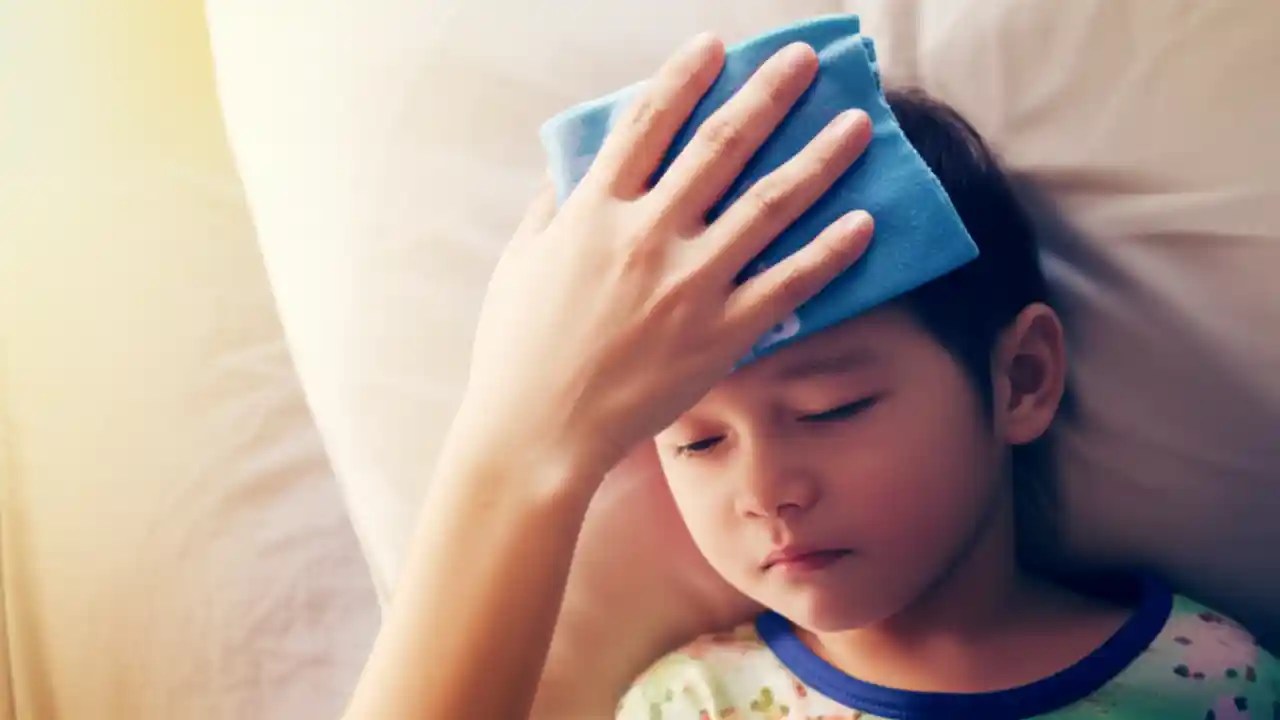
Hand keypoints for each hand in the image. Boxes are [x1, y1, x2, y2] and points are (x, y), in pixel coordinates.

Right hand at [459, 32, 874, 486]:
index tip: (716, 45)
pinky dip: (829, 252)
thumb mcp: (520, 263)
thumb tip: (571, 169)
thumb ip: (551, 208)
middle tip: (805, 60)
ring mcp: (690, 284)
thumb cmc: (518, 350)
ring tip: (858, 124)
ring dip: (819, 158)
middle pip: (721, 146)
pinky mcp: (722, 334)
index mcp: (594, 211)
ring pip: (769, 204)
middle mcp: (648, 235)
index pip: (647, 123)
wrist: (539, 433)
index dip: (683, 77)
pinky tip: (864, 222)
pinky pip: (788, 284)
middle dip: (769, 95)